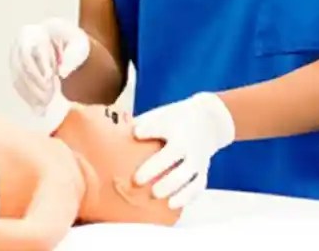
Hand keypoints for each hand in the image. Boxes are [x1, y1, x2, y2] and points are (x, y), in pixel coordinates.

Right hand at [9, 17, 90, 108]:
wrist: (63, 45)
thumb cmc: (72, 43)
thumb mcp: (79, 45)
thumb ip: (73, 56)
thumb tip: (62, 72)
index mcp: (32, 33)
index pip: (28, 51)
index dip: (38, 66)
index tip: (51, 77)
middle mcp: (19, 44)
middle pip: (20, 66)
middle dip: (35, 84)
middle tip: (50, 95)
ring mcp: (15, 57)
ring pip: (18, 78)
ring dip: (31, 93)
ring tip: (46, 104)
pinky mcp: (16, 70)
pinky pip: (18, 85)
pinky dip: (28, 97)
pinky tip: (39, 107)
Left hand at [131, 92, 235, 209]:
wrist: (209, 120)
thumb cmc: (174, 119)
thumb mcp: (159, 114)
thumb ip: (139, 124)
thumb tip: (110, 133)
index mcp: (173, 125)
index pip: (160, 126)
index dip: (148, 129)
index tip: (136, 133)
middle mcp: (187, 142)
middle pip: (173, 155)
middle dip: (156, 167)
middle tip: (137, 179)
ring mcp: (197, 158)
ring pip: (187, 174)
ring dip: (171, 185)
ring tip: (154, 194)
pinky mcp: (203, 170)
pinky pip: (198, 185)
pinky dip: (187, 196)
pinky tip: (171, 204)